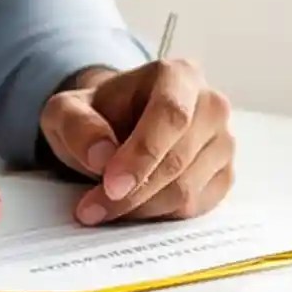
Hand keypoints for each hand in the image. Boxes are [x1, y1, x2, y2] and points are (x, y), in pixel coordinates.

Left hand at [39, 60, 234, 225]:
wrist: (115, 127)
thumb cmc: (96, 114)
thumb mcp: (67, 110)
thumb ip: (77, 125)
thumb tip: (101, 156)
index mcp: (177, 75)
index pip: (170, 115)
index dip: (142, 153)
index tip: (111, 184)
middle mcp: (211, 105)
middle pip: (179, 159)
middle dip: (132, 192)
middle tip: (91, 208)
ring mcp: (223, 142)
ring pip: (187, 190)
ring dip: (139, 208)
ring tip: (101, 207)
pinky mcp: (224, 175)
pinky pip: (195, 208)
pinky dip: (157, 216)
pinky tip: (130, 208)